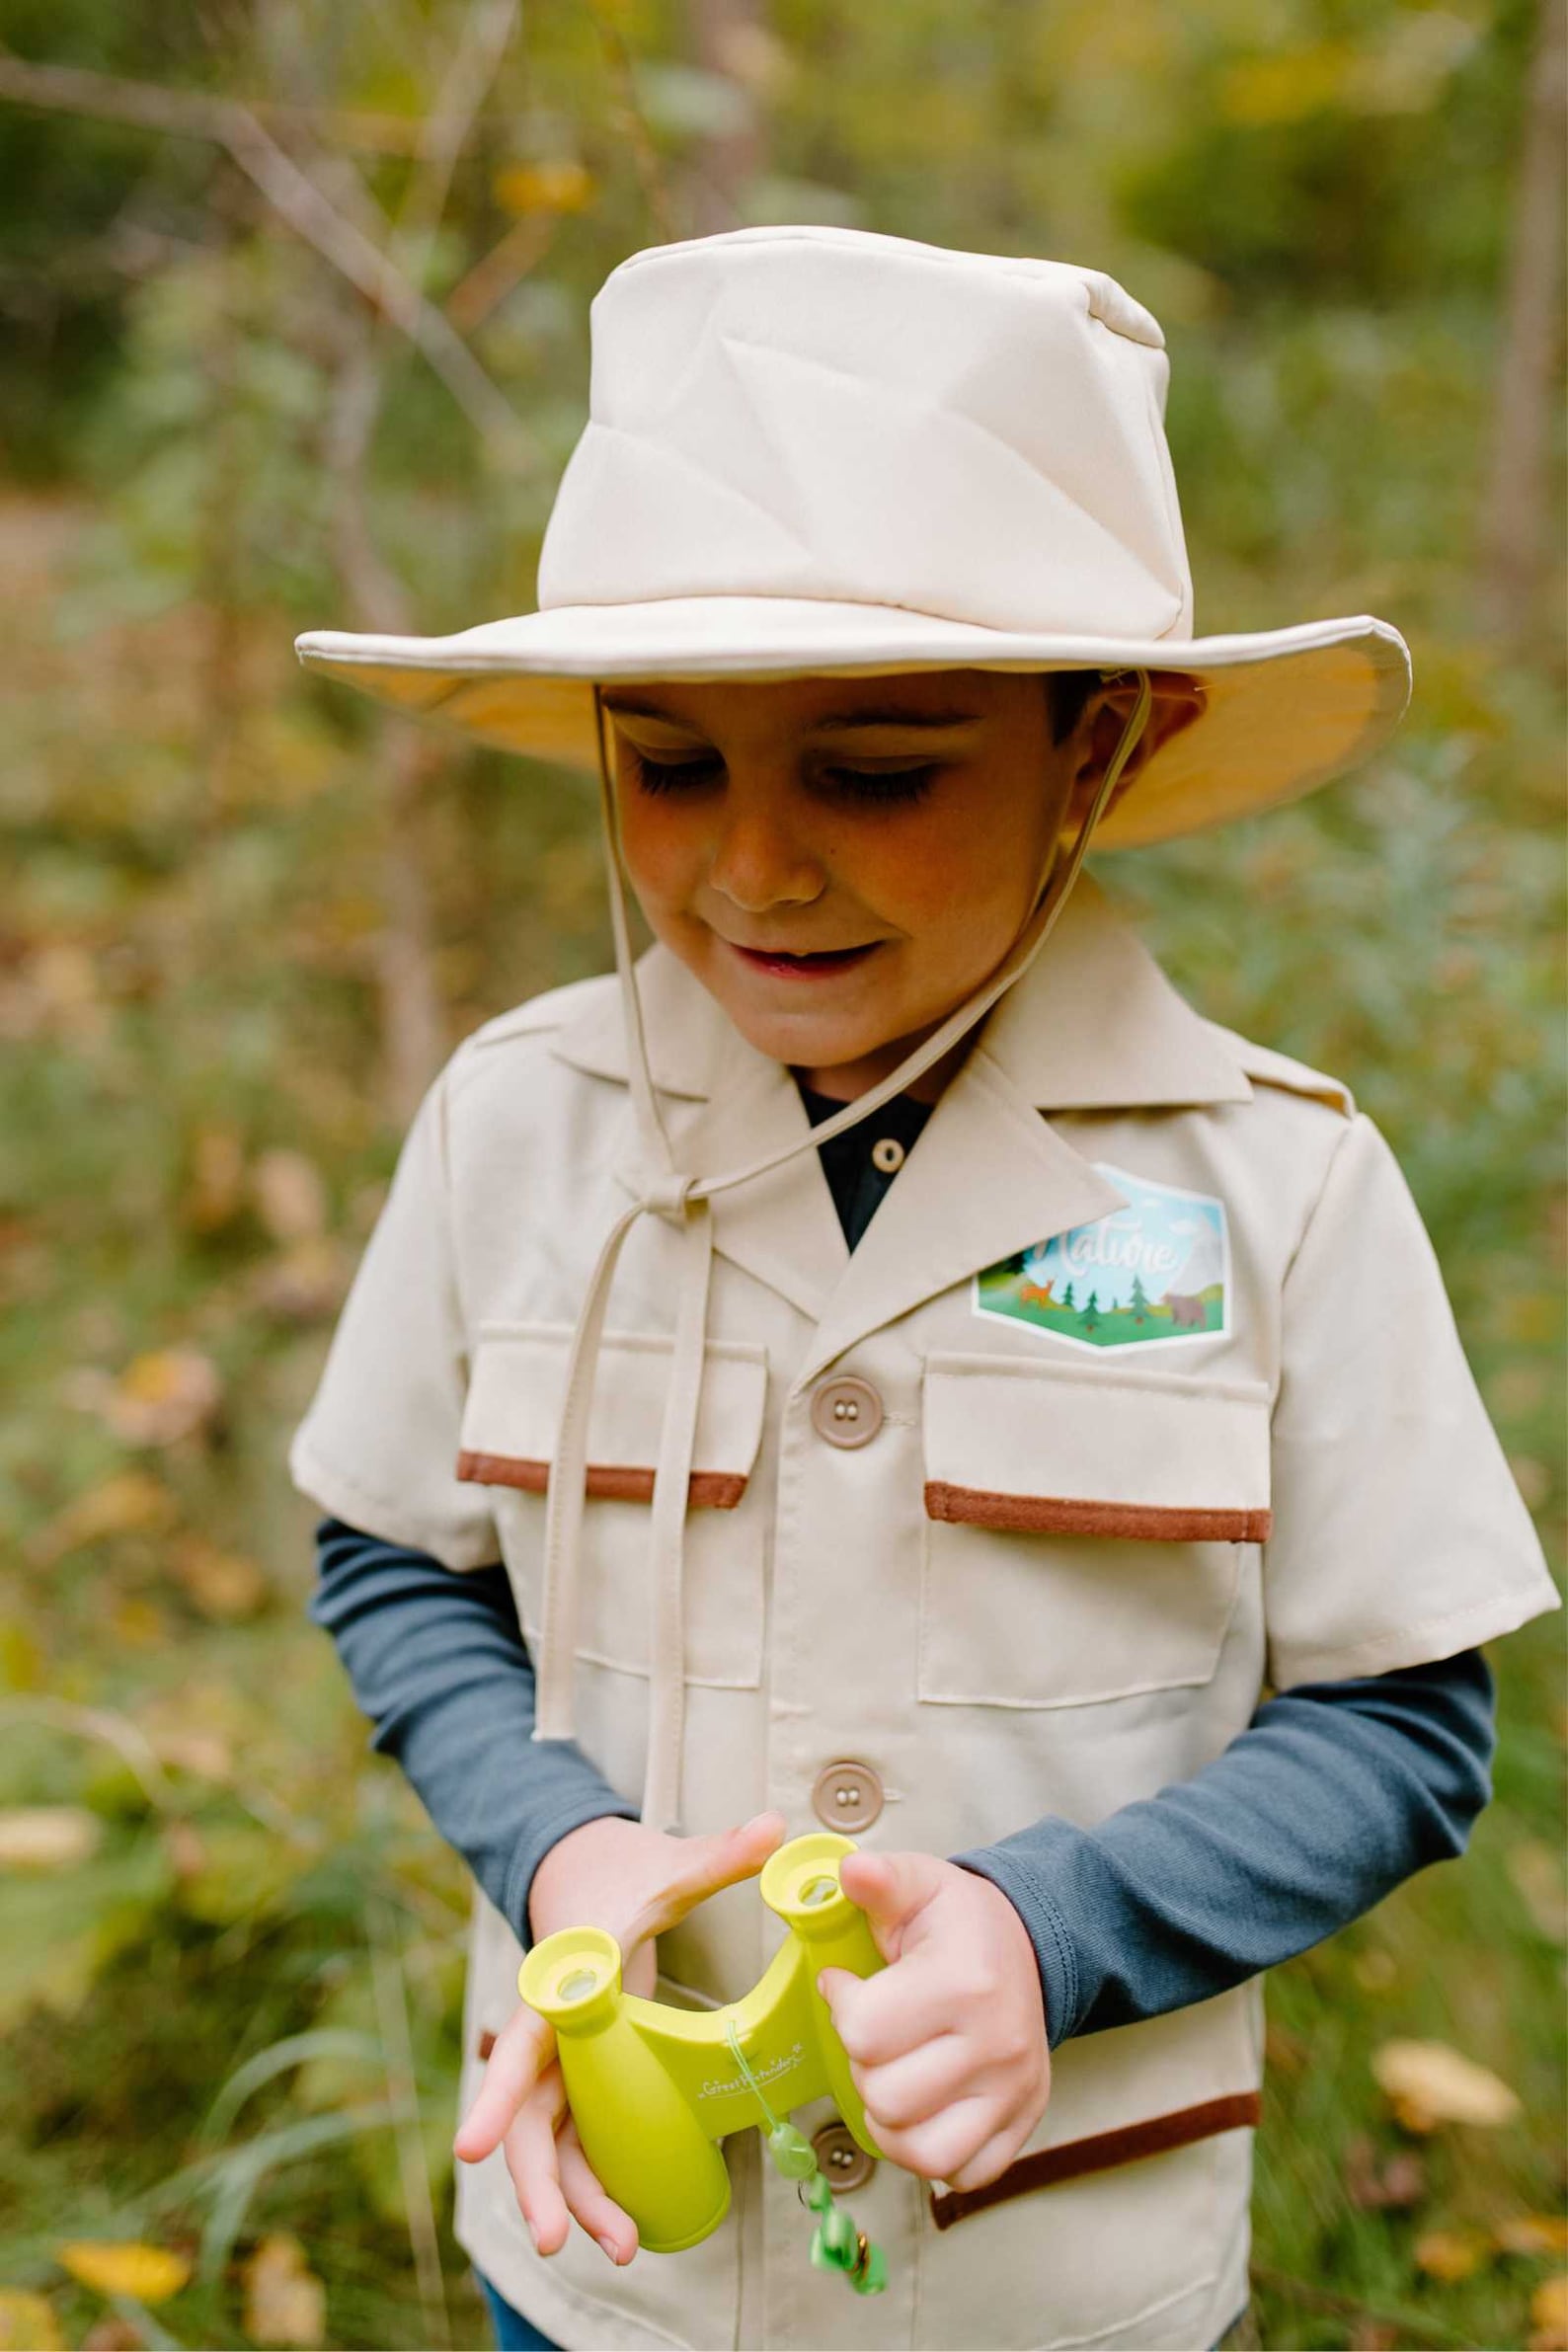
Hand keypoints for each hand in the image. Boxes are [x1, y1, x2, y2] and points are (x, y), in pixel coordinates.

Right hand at [452, 1809, 787, 2265]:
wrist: (581, 1865)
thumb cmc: (621, 1871)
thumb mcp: (670, 1865)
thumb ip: (721, 1854)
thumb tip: (776, 1826)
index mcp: (565, 1976)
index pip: (526, 2041)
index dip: (498, 2094)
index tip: (472, 2147)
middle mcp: (551, 2022)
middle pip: (528, 2113)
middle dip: (536, 2179)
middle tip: (553, 2237)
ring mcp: (562, 2054)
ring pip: (551, 2136)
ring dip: (573, 2193)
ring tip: (621, 2245)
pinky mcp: (579, 2069)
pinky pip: (578, 2133)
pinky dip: (594, 2177)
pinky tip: (625, 2219)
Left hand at [817, 1850, 1049, 2191]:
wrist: (1031, 1944)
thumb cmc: (961, 1922)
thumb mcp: (921, 1884)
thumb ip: (881, 1879)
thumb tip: (850, 1872)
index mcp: (964, 1983)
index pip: (865, 2032)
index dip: (841, 2007)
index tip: (848, 1985)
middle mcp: (996, 2045)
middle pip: (886, 2099)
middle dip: (862, 2067)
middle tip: (874, 2034)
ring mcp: (1012, 2091)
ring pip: (922, 2151)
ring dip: (890, 2123)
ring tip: (889, 2079)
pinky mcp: (1022, 2121)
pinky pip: (963, 2174)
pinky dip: (933, 2154)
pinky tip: (923, 2110)